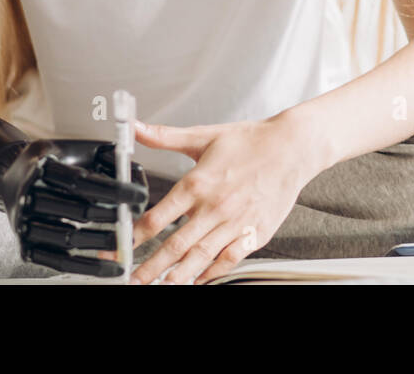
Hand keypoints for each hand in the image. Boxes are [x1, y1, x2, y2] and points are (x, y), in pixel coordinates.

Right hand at [0, 138, 148, 276]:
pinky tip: (111, 268)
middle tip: (135, 220)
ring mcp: (26, 224)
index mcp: (43, 168)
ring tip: (126, 242)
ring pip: (68, 239)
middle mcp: (29, 196)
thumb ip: (111, 157)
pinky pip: (60, 262)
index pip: (81, 181)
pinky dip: (88, 267)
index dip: (114, 190)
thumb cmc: (57, 163)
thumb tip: (137, 176)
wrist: (16, 177)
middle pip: (76, 211)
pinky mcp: (27, 247)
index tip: (139, 196)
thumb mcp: (80, 149)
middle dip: (112, 218)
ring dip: (102, 242)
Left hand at [125, 114, 322, 284]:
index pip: (158, 217)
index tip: (120, 247)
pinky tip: (199, 279)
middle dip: (150, 266)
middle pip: (175, 245)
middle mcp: (214, 206)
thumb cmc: (251, 141)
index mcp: (198, 183)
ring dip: (177, 275)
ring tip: (161, 286)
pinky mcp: (255, 232)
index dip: (135, 236)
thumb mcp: (204, 135)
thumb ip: (166, 136)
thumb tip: (135, 128)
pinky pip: (229, 258)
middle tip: (133, 279)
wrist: (293, 147)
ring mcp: (235, 222)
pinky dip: (212, 272)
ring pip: (200, 256)